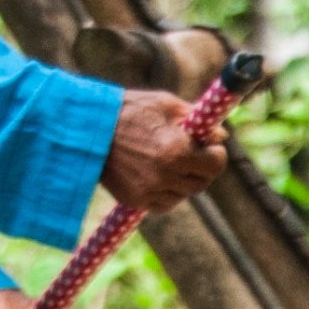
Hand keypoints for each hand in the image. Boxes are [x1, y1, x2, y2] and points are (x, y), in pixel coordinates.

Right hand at [102, 87, 229, 215]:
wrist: (87, 129)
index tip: (212, 147)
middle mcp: (166, 175)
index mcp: (176, 149)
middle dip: (202, 167)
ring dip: (183, 181)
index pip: (216, 163)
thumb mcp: (165, 105)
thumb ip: (195, 120)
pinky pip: (164, 204)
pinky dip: (166, 192)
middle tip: (193, 154)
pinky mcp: (135, 200)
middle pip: (202, 182)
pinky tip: (157, 175)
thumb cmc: (129, 110)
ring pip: (183, 195)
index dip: (217, 154)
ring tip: (170, 162)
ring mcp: (149, 190)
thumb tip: (220, 135)